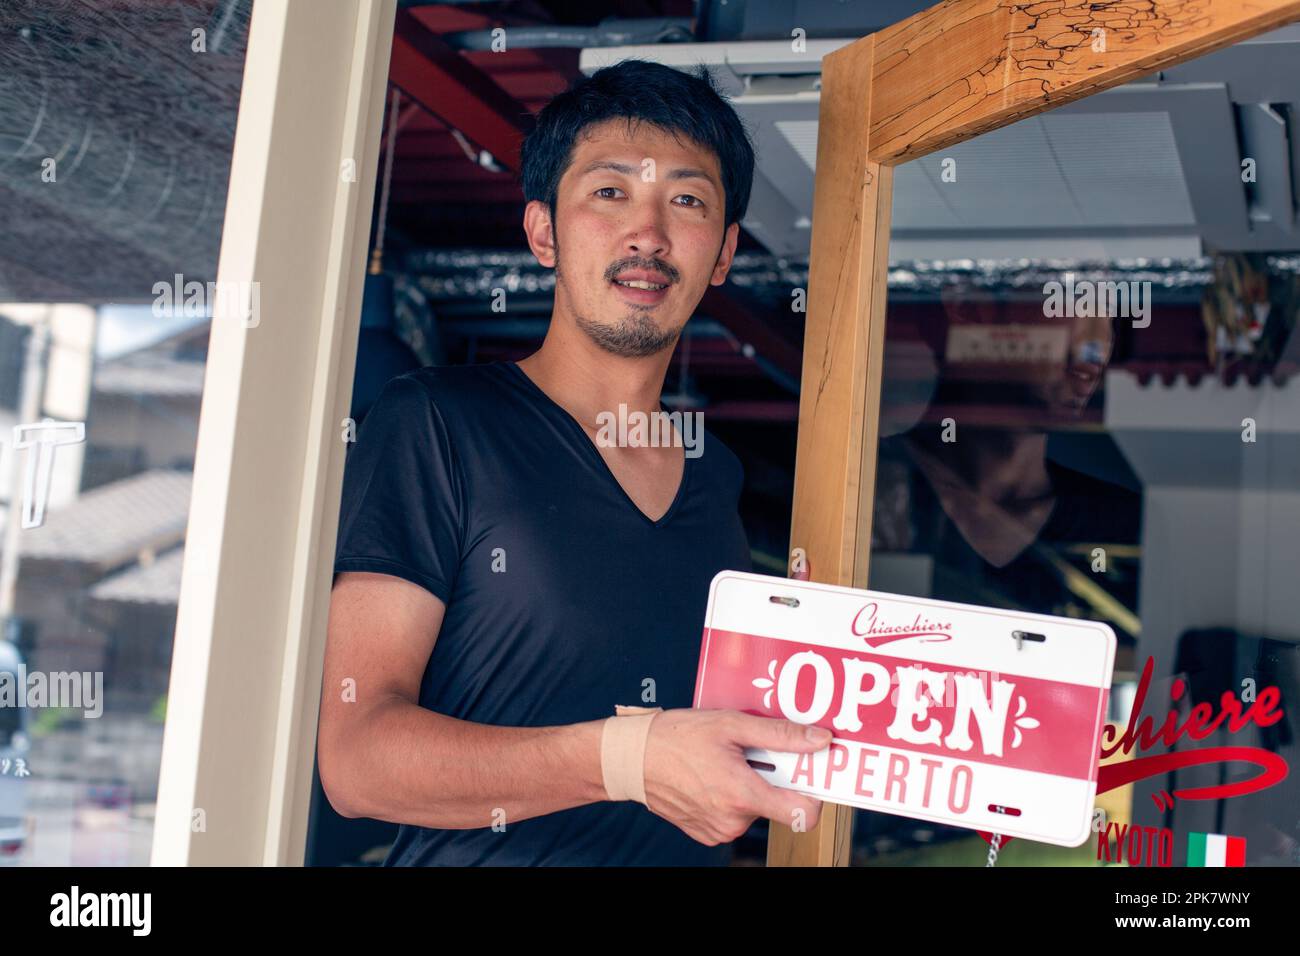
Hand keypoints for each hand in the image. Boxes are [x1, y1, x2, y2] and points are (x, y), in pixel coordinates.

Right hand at [641, 708, 831, 845]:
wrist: (632, 759)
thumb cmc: (676, 737)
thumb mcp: (730, 724)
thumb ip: (779, 735)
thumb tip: (820, 740)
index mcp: (743, 795)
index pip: (804, 814)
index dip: (814, 793)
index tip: (809, 772)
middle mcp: (733, 820)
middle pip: (777, 804)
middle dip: (772, 777)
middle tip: (750, 751)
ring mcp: (719, 830)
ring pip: (755, 808)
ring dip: (750, 784)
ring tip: (725, 760)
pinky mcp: (707, 832)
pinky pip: (734, 815)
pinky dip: (731, 795)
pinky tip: (712, 774)